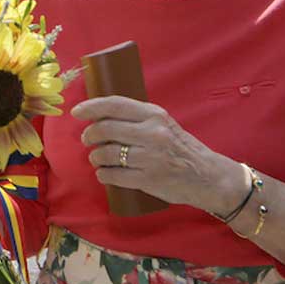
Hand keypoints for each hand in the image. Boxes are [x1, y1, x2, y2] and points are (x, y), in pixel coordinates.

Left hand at [73, 95, 247, 214]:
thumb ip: (139, 119)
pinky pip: (113, 175)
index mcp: (154, 115)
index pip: (114, 105)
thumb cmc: (182, 148)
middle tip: (88, 140)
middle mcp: (151, 133)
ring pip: (106, 153)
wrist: (208, 176)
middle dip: (89, 135)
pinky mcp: (147, 179)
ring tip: (97, 158)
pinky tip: (104, 173)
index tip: (76, 112)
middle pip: (105, 129)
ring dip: (95, 157)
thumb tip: (102, 116)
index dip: (91, 107)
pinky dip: (103, 174)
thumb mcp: (164, 124)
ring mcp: (149, 157)